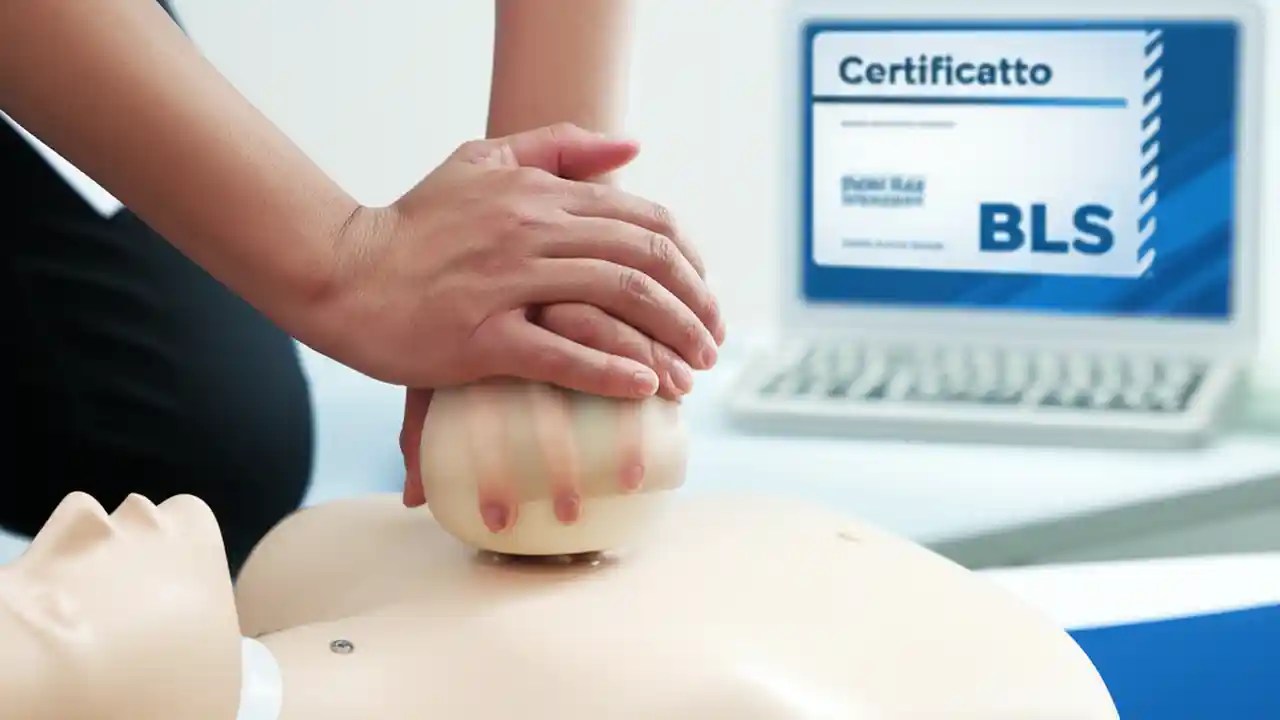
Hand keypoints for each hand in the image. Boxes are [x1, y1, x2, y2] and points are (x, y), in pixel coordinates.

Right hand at [316, 122, 722, 392]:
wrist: (342, 269)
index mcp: (538, 192)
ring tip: (696, 369)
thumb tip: (633, 147)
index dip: (691, 260)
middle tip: (715, 343)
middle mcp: (530, 230)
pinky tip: (644, 388)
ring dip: (670, 336)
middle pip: (643, 259)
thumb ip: (557, 146)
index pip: (643, 218)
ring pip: (615, 300)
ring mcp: (506, 283)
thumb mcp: (481, 159)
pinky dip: (610, 371)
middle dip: (695, 304)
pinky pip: (561, 354)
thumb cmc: (415, 222)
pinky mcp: (480, 337)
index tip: (706, 296)